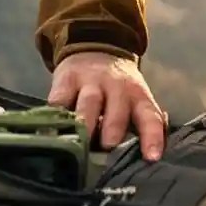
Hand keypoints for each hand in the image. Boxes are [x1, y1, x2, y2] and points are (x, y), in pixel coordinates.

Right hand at [47, 51, 166, 160]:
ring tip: (80, 139)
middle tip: (109, 145)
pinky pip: (59, 99)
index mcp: (138, 96)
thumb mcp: (136, 99)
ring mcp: (90, 83)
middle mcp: (117, 87)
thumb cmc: (118, 88)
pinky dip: (56, 115)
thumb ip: (143, 124)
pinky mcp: (66, 80)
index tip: (152, 157)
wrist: (95, 48)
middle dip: (113, 127)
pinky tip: (53, 128)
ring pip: (89, 103)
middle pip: (118, 109)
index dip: (152, 137)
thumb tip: (150, 154)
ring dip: (85, 122)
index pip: (150, 117)